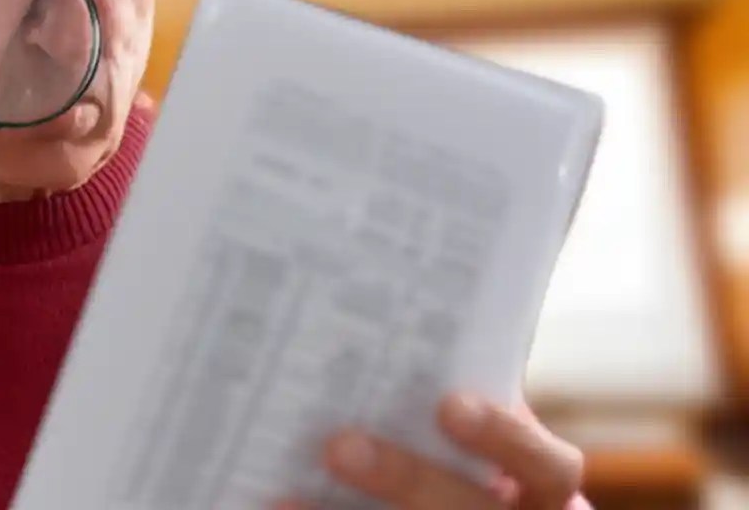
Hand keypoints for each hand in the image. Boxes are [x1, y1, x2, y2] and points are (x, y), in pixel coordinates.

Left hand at [279, 394, 585, 508]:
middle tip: (339, 445)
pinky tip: (280, 507)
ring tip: (289, 496)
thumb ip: (449, 396)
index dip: (503, 438)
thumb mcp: (478, 428)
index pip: (545, 467)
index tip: (449, 405)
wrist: (464, 501)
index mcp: (541, 486)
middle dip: (407, 479)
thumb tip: (370, 335)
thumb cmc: (470, 452)